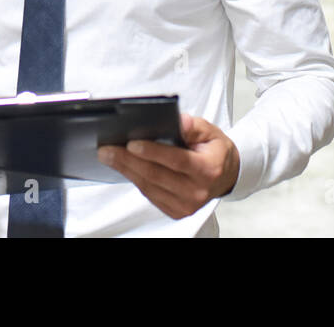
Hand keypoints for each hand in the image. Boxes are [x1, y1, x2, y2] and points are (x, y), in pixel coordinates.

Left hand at [97, 113, 239, 219]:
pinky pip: (150, 194)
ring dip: (126, 170)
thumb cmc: (215, 151)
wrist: (226, 176)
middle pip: (156, 175)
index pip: (176, 161)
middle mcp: (197, 192)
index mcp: (207, 170)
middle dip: (128, 161)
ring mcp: (186, 205)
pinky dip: (135, 179)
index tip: (131, 143)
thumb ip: (194, 126)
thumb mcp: (210, 132)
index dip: (152, 152)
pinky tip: (123, 167)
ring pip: (149, 186)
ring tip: (108, 156)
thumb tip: (178, 121)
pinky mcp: (176, 211)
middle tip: (107, 149)